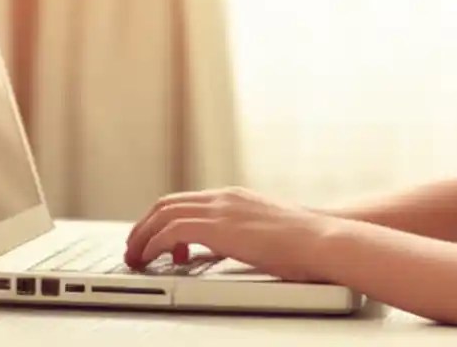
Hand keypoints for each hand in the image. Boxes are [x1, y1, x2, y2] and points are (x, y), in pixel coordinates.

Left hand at [123, 186, 332, 282]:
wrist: (321, 238)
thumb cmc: (302, 242)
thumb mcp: (264, 232)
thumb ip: (241, 234)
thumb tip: (227, 249)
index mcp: (233, 197)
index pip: (184, 201)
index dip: (162, 220)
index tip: (155, 242)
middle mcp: (223, 197)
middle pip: (167, 203)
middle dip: (144, 227)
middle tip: (135, 249)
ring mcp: (220, 209)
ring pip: (163, 214)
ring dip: (143, 236)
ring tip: (137, 258)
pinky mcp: (219, 227)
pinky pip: (172, 231)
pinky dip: (155, 244)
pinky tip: (152, 259)